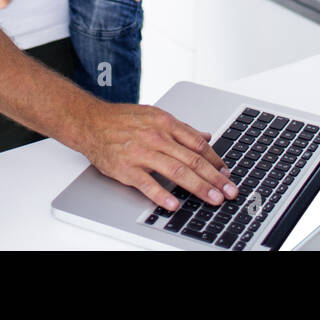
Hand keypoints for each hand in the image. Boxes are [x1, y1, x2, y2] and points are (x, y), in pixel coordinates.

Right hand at [81, 102, 237, 209]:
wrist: (91, 122)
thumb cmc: (122, 120)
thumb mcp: (155, 115)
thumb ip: (181, 128)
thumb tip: (206, 136)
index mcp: (166, 123)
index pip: (198, 143)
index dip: (215, 160)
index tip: (227, 173)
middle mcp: (157, 137)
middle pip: (192, 160)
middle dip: (215, 177)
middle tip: (229, 191)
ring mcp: (142, 153)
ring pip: (177, 171)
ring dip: (198, 187)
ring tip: (213, 198)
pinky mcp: (127, 168)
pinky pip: (147, 184)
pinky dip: (162, 194)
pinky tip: (174, 204)